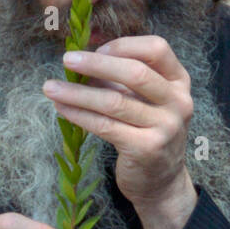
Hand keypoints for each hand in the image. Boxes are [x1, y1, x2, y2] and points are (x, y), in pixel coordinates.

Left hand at [42, 35, 197, 228]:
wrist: (161, 182)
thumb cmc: (147, 133)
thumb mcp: (145, 101)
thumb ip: (122, 79)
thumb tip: (84, 57)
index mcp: (179, 82)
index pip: (157, 49)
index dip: (124, 46)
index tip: (96, 49)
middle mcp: (179, 102)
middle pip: (135, 72)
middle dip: (96, 64)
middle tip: (67, 60)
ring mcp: (165, 126)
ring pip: (114, 101)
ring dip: (77, 92)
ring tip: (50, 88)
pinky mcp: (147, 148)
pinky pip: (105, 126)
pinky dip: (79, 115)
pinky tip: (61, 108)